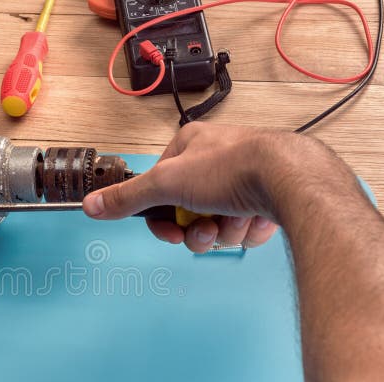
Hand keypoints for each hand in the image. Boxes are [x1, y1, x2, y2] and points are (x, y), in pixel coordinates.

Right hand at [82, 123, 314, 252]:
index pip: (160, 189)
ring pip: (218, 223)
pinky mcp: (267, 198)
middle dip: (198, 228)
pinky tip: (256, 218)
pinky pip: (245, 227)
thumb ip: (128, 197)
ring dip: (224, 231)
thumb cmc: (234, 168)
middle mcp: (217, 159)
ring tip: (236, 219)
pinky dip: (248, 230)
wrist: (290, 180)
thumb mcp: (167, 183)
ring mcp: (243, 179)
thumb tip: (93, 205)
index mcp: (189, 146)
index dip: (162, 219)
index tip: (170, 232)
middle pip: (189, 211)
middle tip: (207, 228)